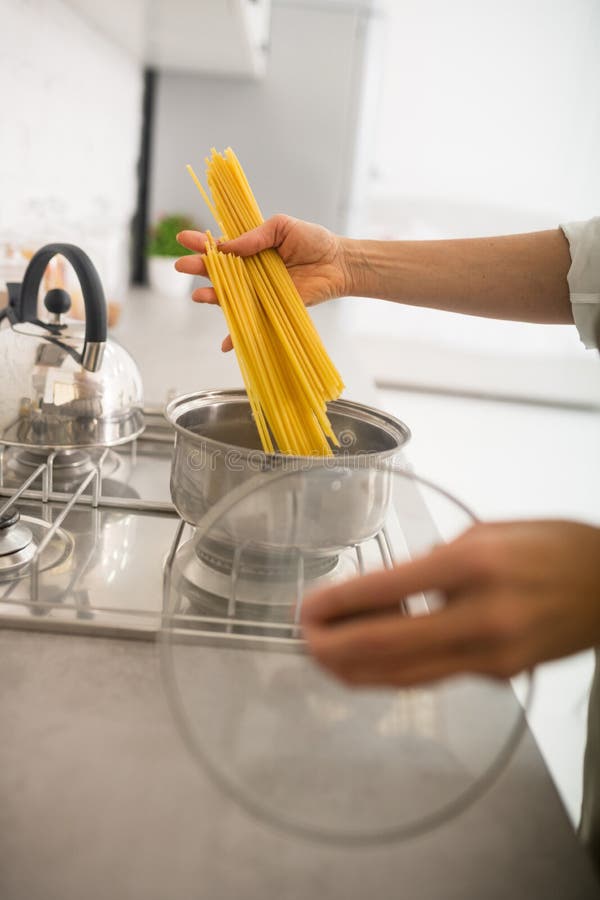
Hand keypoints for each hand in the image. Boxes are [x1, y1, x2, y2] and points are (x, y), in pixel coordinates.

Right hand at [175, 215, 350, 350]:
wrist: (337, 263)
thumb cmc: (312, 241)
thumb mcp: (281, 227)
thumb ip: (255, 236)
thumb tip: (227, 247)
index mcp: (249, 249)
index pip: (220, 246)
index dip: (201, 243)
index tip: (183, 239)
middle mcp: (249, 271)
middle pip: (218, 272)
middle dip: (198, 268)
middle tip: (182, 265)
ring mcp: (258, 291)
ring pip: (229, 296)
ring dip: (213, 297)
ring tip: (199, 295)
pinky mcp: (269, 308)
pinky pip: (250, 321)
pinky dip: (237, 335)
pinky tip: (225, 344)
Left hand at [301, 520, 599, 687]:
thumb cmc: (554, 546)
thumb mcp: (492, 531)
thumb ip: (439, 561)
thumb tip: (398, 587)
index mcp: (471, 565)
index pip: (386, 589)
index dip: (338, 604)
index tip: (307, 609)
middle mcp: (479, 616)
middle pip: (388, 645)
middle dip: (335, 648)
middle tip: (304, 641)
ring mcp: (492, 655)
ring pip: (408, 675)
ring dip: (358, 671)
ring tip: (325, 660)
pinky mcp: (502, 676)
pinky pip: (437, 677)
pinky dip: (397, 672)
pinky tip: (372, 666)